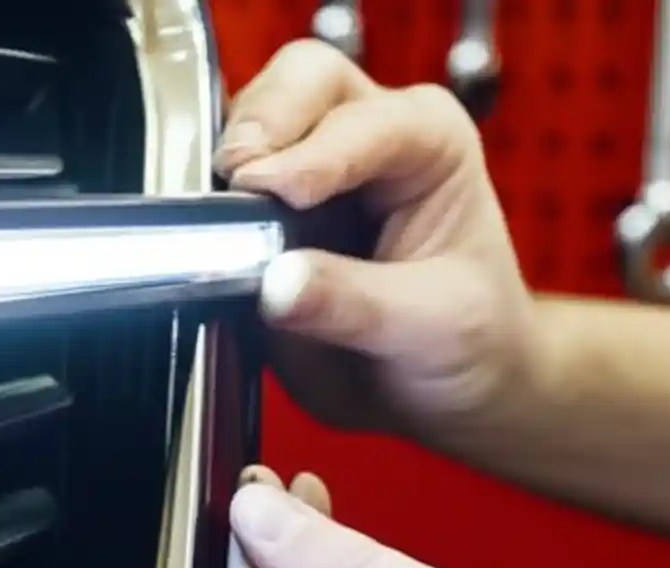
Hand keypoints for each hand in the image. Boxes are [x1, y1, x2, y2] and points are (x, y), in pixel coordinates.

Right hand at [215, 40, 541, 436]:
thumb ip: (353, 304)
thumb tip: (275, 284)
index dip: (313, 155)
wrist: (445, 386)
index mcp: (429, 140)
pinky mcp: (262, 204)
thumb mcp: (431, 330)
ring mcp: (308, 160)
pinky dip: (204, 195)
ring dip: (226, 159)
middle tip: (238, 179)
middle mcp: (368, 131)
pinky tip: (209, 233)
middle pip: (301, 80)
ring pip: (248, 115)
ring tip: (220, 215)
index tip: (272, 190)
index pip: (362, 122)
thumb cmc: (465, 341)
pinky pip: (220, 172)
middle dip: (262, 122)